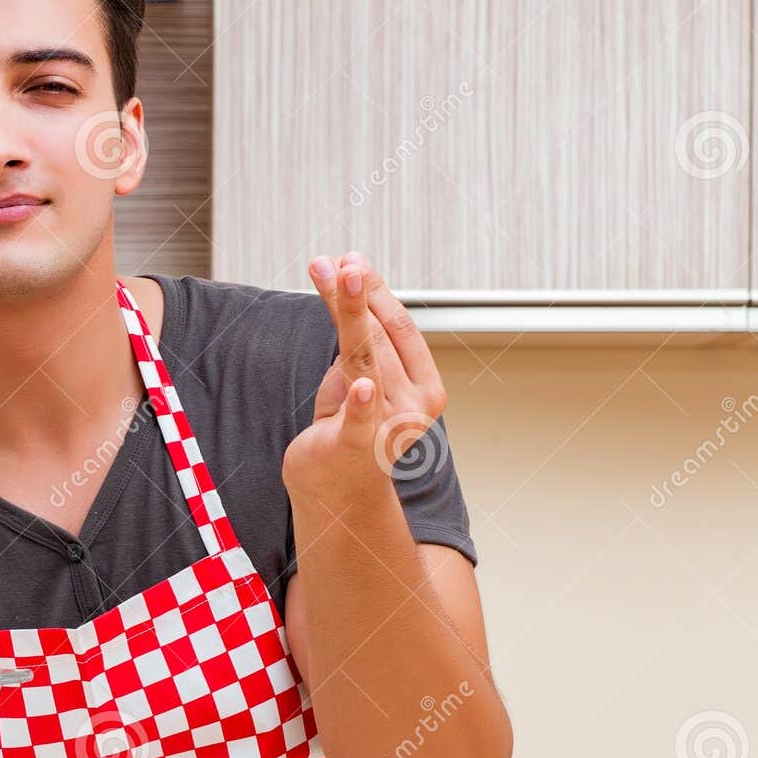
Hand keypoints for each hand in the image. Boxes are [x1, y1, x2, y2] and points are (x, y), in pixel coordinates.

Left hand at [281, 251, 447, 507]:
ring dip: (346, 311)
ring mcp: (387, 426)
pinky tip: (361, 387)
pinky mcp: (355, 447)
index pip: (400, 327)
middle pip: (378, 335)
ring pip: (362, 356)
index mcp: (425, 386)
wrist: (338, 496)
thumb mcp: (357, 380)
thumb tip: (347, 282)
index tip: (350, 260)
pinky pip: (360, 420)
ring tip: (333, 274)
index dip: (376, 291)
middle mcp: (414, 404)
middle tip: (332, 260)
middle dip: (353, 293)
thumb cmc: (349, 433)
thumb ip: (360, 341)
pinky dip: (360, 404)